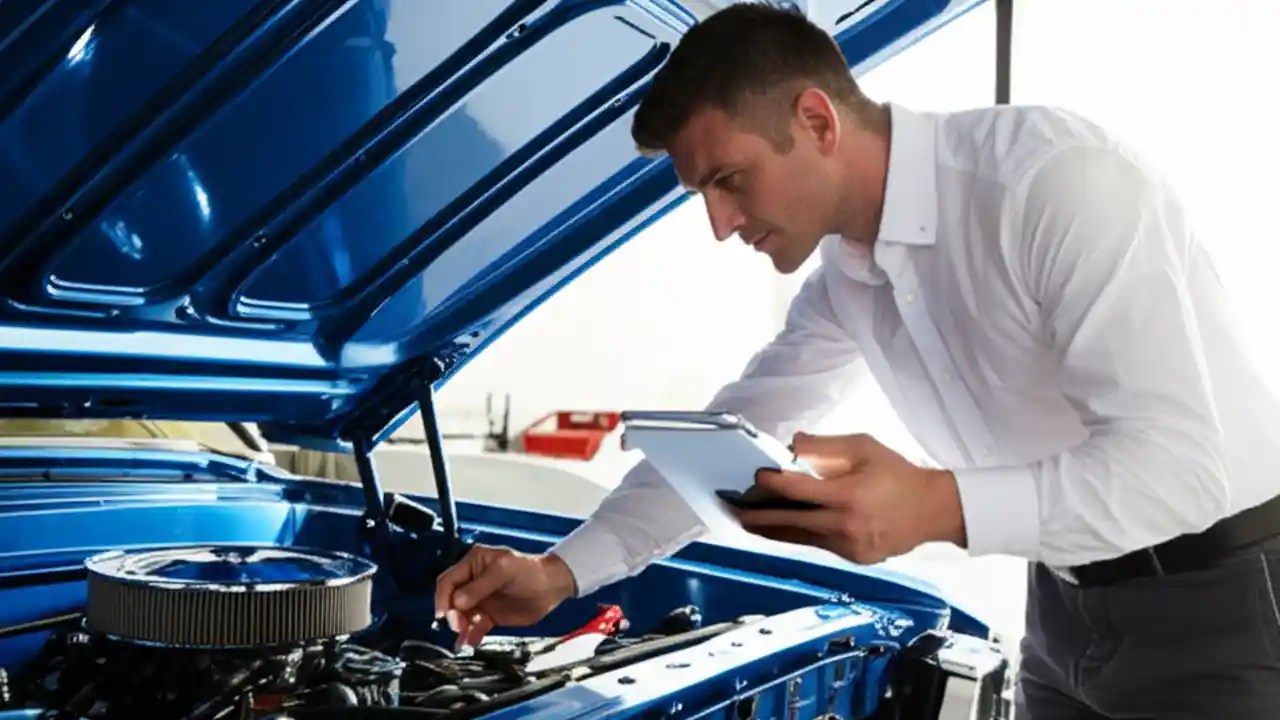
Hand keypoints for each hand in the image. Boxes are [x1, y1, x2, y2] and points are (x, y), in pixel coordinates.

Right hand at [434, 545, 577, 647]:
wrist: (552, 586)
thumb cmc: (530, 570)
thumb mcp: (504, 571)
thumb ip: (480, 586)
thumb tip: (457, 601)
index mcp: (473, 563)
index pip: (448, 580)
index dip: (443, 597)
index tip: (443, 614)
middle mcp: (473, 581)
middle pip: (452, 600)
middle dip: (452, 614)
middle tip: (459, 625)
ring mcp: (481, 599)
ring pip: (461, 616)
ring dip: (461, 627)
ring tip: (465, 636)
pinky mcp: (490, 615)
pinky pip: (475, 626)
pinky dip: (472, 634)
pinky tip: (471, 642)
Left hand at [734, 432, 965, 563]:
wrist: (932, 510)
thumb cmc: (897, 474)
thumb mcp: (864, 447)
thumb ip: (826, 446)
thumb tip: (792, 445)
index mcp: (848, 495)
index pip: (798, 491)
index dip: (772, 485)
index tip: (755, 478)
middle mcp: (845, 525)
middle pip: (792, 523)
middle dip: (760, 518)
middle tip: (735, 512)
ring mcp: (850, 546)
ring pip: (803, 538)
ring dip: (775, 530)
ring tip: (750, 523)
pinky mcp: (854, 558)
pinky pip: (820, 545)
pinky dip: (803, 535)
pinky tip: (786, 528)